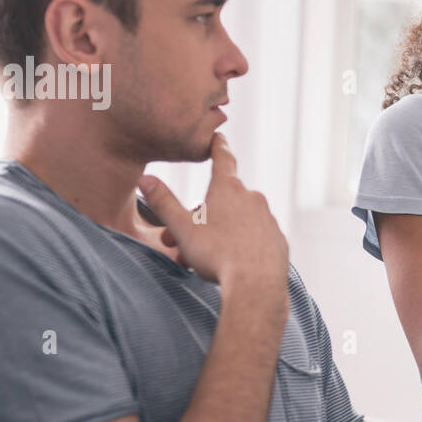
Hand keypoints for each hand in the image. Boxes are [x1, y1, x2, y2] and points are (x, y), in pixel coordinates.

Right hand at [138, 133, 289, 293]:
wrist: (255, 284)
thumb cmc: (216, 254)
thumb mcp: (182, 227)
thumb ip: (163, 202)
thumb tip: (144, 178)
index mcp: (228, 189)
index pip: (222, 158)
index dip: (217, 146)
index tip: (218, 137)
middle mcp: (252, 198)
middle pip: (221, 200)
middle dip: (199, 217)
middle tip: (177, 242)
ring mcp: (268, 219)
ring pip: (236, 222)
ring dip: (216, 235)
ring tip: (200, 260)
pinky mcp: (277, 240)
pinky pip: (253, 238)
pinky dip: (239, 246)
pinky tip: (229, 264)